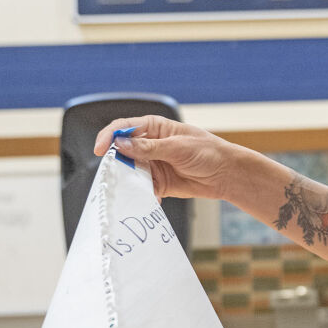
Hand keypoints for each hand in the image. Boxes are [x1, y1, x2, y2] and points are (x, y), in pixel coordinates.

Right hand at [91, 117, 242, 200]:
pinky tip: (141, 199)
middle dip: (114, 163)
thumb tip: (121, 144)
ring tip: (126, 189)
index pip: (122, 128)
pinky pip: (140, 189)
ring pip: (127, 172)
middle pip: (120, 152)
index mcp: (153, 128)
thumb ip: (149, 148)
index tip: (101, 150)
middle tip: (113, 174)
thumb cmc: (208, 152)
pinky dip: (138, 194)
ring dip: (125, 180)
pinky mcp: (156, 183)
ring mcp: (151, 164)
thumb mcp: (177, 147)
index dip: (108, 137)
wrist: (226, 175)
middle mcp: (148, 145)